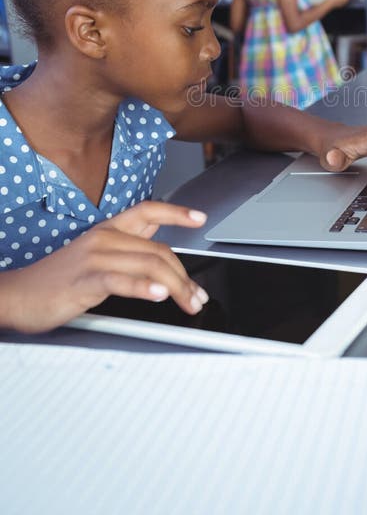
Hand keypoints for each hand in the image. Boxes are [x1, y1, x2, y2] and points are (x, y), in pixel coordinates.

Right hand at [0, 201, 209, 333]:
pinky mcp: (84, 281)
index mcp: (107, 229)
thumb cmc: (56, 280)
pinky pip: (121, 280)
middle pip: (158, 250)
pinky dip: (144, 287)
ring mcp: (94, 258)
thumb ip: (125, 245)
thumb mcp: (95, 254)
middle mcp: (104, 238)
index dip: (177, 212)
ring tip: (189, 302)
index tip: (200, 218)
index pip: (148, 211)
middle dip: (185, 275)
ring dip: (177, 286)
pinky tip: (159, 294)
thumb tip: (156, 239)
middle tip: (198, 296)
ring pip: (148, 264)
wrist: (17, 295)